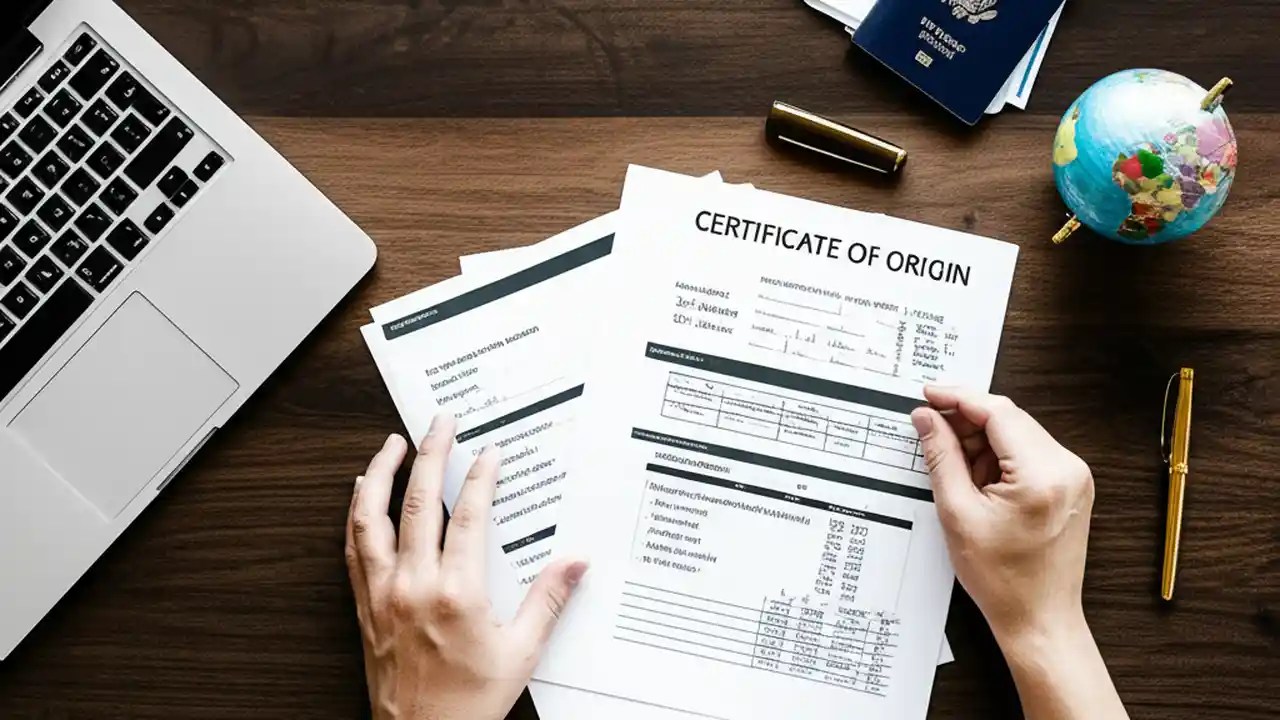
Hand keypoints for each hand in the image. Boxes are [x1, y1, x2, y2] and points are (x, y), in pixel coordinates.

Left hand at [345, 417, 587, 719]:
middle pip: (419, 502)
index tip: (488, 453)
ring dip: (382, 474)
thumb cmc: (469, 703)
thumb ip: (548, 601)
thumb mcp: (521, 652)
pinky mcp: (364, 606)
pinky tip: (362, 494)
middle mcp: (414, 585)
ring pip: (373, 517)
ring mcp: (383, 593)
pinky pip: (354, 547)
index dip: (480, 476)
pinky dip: (356, 514)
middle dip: (430, 454)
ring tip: (392, 444)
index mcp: (457, 593)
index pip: (469, 515)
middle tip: (439, 423)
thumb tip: (575, 563)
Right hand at [910, 386, 1093, 644]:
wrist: (1039, 618)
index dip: (957, 398)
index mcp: (1043, 474)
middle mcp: (1067, 468)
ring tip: (954, 469)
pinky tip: (976, 477)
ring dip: (981, 440)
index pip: (996, 411)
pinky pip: (1029, 452)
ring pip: (1017, 434)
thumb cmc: (1004, 580)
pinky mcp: (1071, 485)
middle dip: (966, 420)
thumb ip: (941, 457)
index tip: (929, 394)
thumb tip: (927, 419)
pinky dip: (999, 456)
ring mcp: (1074, 476)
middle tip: (930, 430)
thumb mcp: (957, 513)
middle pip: (1009, 418)